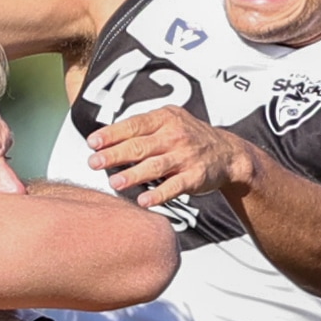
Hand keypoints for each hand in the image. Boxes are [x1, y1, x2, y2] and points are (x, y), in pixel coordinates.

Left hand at [90, 105, 252, 211]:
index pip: (134, 125)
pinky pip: (175, 186)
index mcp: (164, 119)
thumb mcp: (169, 121)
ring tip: (114, 183)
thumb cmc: (188, 137)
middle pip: (140, 145)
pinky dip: (159, 195)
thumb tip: (105, 139)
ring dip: (133, 175)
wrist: (227, 153)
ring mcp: (186, 156)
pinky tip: (143, 202)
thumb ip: (142, 127)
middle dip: (115, 154)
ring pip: (155, 166)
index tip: (93, 143)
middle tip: (94, 163)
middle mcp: (175, 135)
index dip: (112, 134)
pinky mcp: (195, 176)